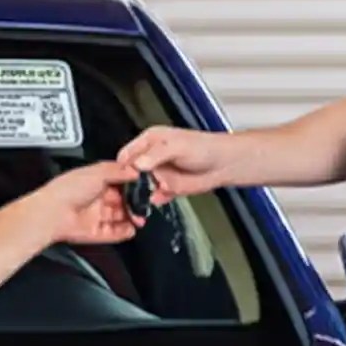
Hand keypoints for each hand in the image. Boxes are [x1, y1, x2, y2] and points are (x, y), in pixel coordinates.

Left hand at [31, 161, 142, 244]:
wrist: (52, 213)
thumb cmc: (66, 189)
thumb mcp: (97, 172)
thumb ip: (118, 171)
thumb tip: (134, 170)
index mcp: (94, 181)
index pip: (118, 182)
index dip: (131, 184)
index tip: (143, 184)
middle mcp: (95, 199)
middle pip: (121, 201)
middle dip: (133, 202)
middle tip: (144, 202)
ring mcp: (95, 216)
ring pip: (119, 217)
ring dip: (131, 217)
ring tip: (140, 216)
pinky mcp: (94, 232)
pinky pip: (113, 233)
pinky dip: (124, 232)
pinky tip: (132, 228)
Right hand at [116, 126, 230, 204]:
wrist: (224, 164)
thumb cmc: (203, 147)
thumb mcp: (176, 146)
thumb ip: (156, 155)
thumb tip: (137, 165)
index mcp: (149, 142)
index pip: (126, 155)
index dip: (121, 167)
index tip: (120, 179)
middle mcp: (151, 158)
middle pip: (130, 173)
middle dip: (127, 185)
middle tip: (127, 195)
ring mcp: (159, 174)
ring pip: (140, 188)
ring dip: (138, 196)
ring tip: (136, 203)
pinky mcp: (168, 188)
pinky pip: (155, 197)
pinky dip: (153, 201)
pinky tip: (154, 202)